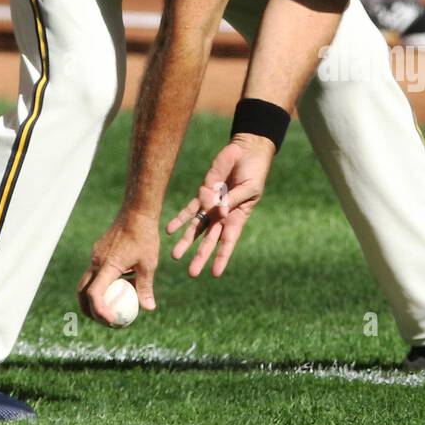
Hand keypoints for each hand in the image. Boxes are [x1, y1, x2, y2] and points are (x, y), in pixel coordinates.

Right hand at [77, 210, 160, 324]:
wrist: (136, 212)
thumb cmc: (145, 236)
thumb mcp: (149, 264)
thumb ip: (145, 287)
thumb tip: (148, 308)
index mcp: (108, 266)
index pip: (95, 293)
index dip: (100, 310)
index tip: (111, 320)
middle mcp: (96, 261)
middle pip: (83, 291)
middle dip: (89, 309)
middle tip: (103, 320)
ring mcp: (95, 256)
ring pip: (87, 281)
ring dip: (94, 297)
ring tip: (109, 308)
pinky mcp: (98, 251)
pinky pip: (95, 272)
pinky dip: (101, 283)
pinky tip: (118, 286)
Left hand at [165, 134, 274, 277]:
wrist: (246, 151)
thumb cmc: (254, 171)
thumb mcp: (249, 187)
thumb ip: (233, 200)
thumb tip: (220, 212)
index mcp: (237, 217)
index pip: (228, 241)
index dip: (221, 257)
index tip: (215, 273)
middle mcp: (223, 215)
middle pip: (209, 239)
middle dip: (200, 256)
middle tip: (191, 273)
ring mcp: (211, 204)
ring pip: (196, 227)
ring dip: (186, 242)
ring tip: (175, 256)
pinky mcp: (203, 192)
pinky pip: (189, 209)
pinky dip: (180, 219)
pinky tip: (170, 230)